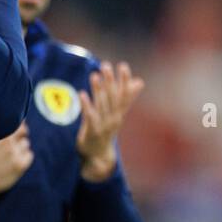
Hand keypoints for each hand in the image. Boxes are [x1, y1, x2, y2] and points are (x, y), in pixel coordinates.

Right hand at [0, 122, 33, 193]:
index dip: (19, 125)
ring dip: (20, 148)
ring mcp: (15, 153)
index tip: (18, 128)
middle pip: (24, 132)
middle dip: (20, 136)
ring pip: (25, 144)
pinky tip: (13, 162)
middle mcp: (7, 143)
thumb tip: (12, 120)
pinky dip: (24, 158)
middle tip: (15, 142)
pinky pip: (29, 155)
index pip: (18, 123)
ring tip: (8, 156)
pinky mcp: (21, 164)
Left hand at [76, 60, 144, 181]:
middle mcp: (114, 118)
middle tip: (106, 65)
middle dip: (110, 81)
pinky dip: (86, 105)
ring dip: (98, 90)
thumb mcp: (118, 113)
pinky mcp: (92, 131)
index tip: (123, 66)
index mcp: (120, 113)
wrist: (99, 155)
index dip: (124, 80)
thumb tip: (139, 81)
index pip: (125, 94)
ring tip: (94, 75)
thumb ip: (127, 97)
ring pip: (101, 104)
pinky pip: (89, 116)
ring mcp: (104, 125)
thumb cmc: (107, 130)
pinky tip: (82, 94)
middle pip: (113, 97)